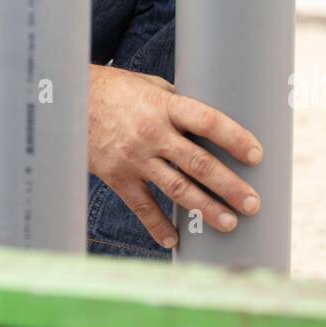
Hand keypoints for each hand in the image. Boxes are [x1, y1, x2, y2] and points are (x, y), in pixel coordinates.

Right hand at [88, 63, 262, 250]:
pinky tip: (175, 241)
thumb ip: (177, 103)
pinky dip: (158, 226)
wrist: (68, 99)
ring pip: (176, 189)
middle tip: (253, 203)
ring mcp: (134, 158)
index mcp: (164, 106)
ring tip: (229, 223)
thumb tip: (209, 123)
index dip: (234, 138)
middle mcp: (151, 133)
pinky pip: (142, 206)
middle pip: (198, 163)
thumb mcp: (149, 86)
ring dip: (205, 208)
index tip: (256, 154)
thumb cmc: (115, 89)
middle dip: (229, 186)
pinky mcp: (117, 176)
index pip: (207, 121)